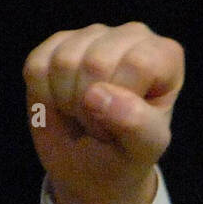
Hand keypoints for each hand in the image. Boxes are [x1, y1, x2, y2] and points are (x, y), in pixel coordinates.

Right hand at [22, 21, 183, 203]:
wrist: (92, 168)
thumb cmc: (126, 155)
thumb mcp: (143, 150)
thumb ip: (137, 126)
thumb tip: (96, 95)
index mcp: (165, 56)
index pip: (138, 64)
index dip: (123, 105)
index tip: (126, 125)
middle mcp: (132, 35)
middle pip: (96, 62)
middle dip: (92, 108)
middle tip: (103, 125)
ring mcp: (92, 35)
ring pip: (64, 62)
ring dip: (68, 103)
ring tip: (86, 115)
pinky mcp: (56, 42)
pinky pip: (37, 66)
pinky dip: (45, 97)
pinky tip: (64, 104)